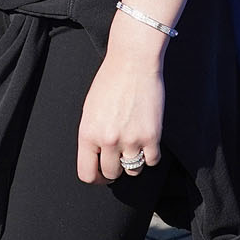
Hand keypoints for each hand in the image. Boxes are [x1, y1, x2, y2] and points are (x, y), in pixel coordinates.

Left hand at [76, 31, 165, 184]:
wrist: (132, 62)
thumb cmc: (109, 81)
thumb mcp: (90, 109)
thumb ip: (92, 135)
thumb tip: (97, 158)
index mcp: (88, 133)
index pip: (87, 173)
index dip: (96, 177)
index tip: (102, 174)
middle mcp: (108, 140)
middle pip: (111, 174)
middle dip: (115, 169)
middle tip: (120, 159)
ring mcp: (131, 139)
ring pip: (132, 170)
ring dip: (133, 162)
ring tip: (133, 146)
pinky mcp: (152, 136)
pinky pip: (151, 161)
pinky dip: (150, 155)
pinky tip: (147, 142)